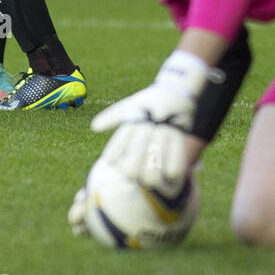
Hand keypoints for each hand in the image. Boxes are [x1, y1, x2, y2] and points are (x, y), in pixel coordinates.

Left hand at [91, 50, 210, 188]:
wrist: (176, 92)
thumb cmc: (148, 102)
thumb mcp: (130, 106)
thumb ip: (112, 117)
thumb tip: (94, 126)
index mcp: (136, 117)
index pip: (124, 135)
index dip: (115, 149)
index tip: (109, 161)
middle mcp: (150, 124)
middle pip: (139, 149)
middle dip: (133, 165)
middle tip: (130, 175)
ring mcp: (165, 130)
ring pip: (157, 156)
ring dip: (152, 171)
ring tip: (149, 182)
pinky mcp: (180, 135)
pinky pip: (177, 156)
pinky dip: (174, 166)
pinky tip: (171, 177)